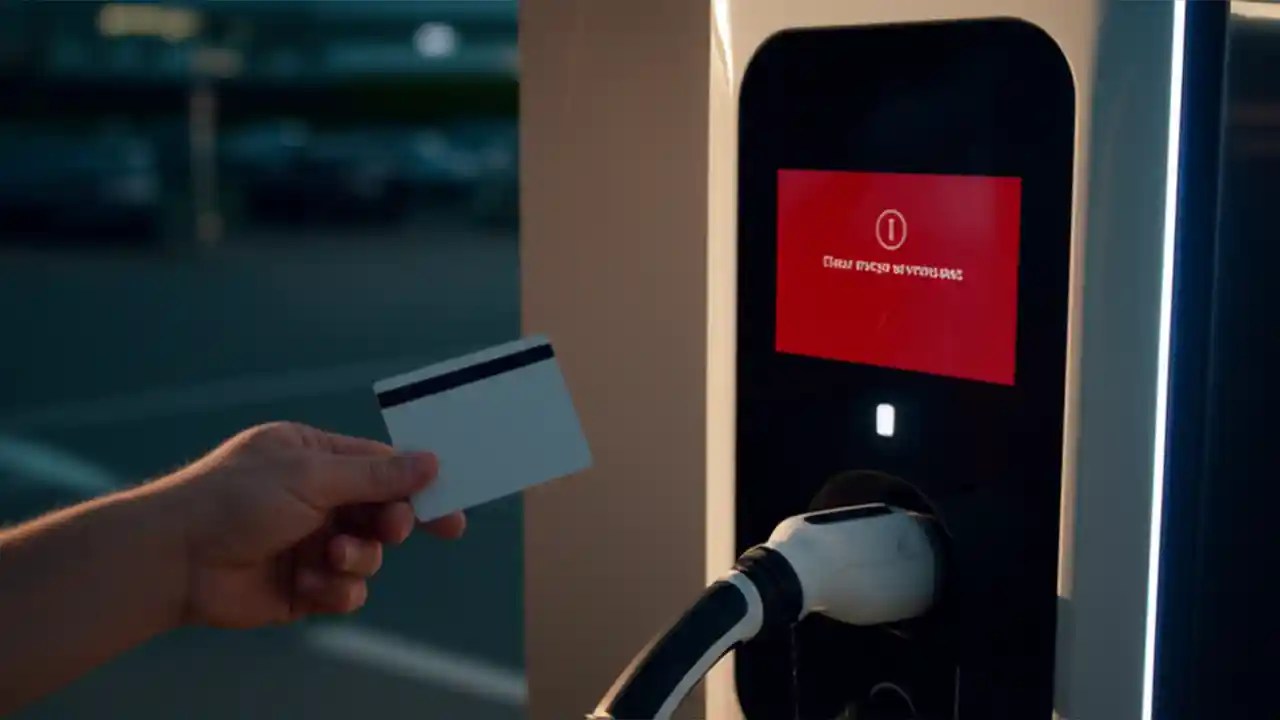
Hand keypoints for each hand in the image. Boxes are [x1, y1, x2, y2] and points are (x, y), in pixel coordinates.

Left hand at [160, 421, 464, 628]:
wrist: (175, 560)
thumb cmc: (236, 500)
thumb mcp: (311, 476)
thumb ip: (376, 476)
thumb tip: (431, 462)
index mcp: (314, 457)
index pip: (380, 466)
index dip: (418, 486)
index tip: (451, 507)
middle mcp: (315, 498)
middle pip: (382, 512)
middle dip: (391, 524)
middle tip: (392, 530)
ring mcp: (310, 543)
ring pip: (368, 555)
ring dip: (357, 558)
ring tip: (330, 558)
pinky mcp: (303, 587)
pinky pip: (346, 591)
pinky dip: (334, 590)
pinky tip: (308, 586)